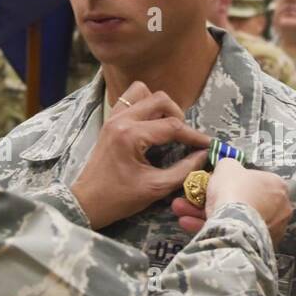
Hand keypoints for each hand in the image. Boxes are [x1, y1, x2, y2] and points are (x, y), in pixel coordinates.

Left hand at [70, 81, 211, 228]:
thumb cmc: (119, 198)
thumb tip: (203, 155)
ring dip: (159, 105)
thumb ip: (184, 170)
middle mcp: (121, 120)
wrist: (87, 203)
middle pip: (160, 100)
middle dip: (178, 116)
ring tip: (166, 126)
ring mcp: (113, 118)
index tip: (208, 145)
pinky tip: (150, 124)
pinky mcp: (110, 121)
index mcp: (131, 136)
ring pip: (142, 92)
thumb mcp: (156, 188)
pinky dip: (143, 106)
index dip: (194, 136)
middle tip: (184, 137)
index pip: (172, 126)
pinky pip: (129, 100)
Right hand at [194, 159, 289, 245]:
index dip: (233, 181)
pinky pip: (234, 234)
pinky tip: (191, 225)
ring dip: (209, 215)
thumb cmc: (234, 191)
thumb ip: (228, 165)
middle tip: (197, 200)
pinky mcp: (259, 246)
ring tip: (184, 213)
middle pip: (244, 201)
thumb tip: (227, 168)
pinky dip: (215, 229)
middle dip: (217, 201)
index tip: (216, 184)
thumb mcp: (227, 166)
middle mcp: (280, 208)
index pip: (256, 181)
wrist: (233, 225)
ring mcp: (271, 229)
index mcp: (277, 186)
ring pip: (236, 219)